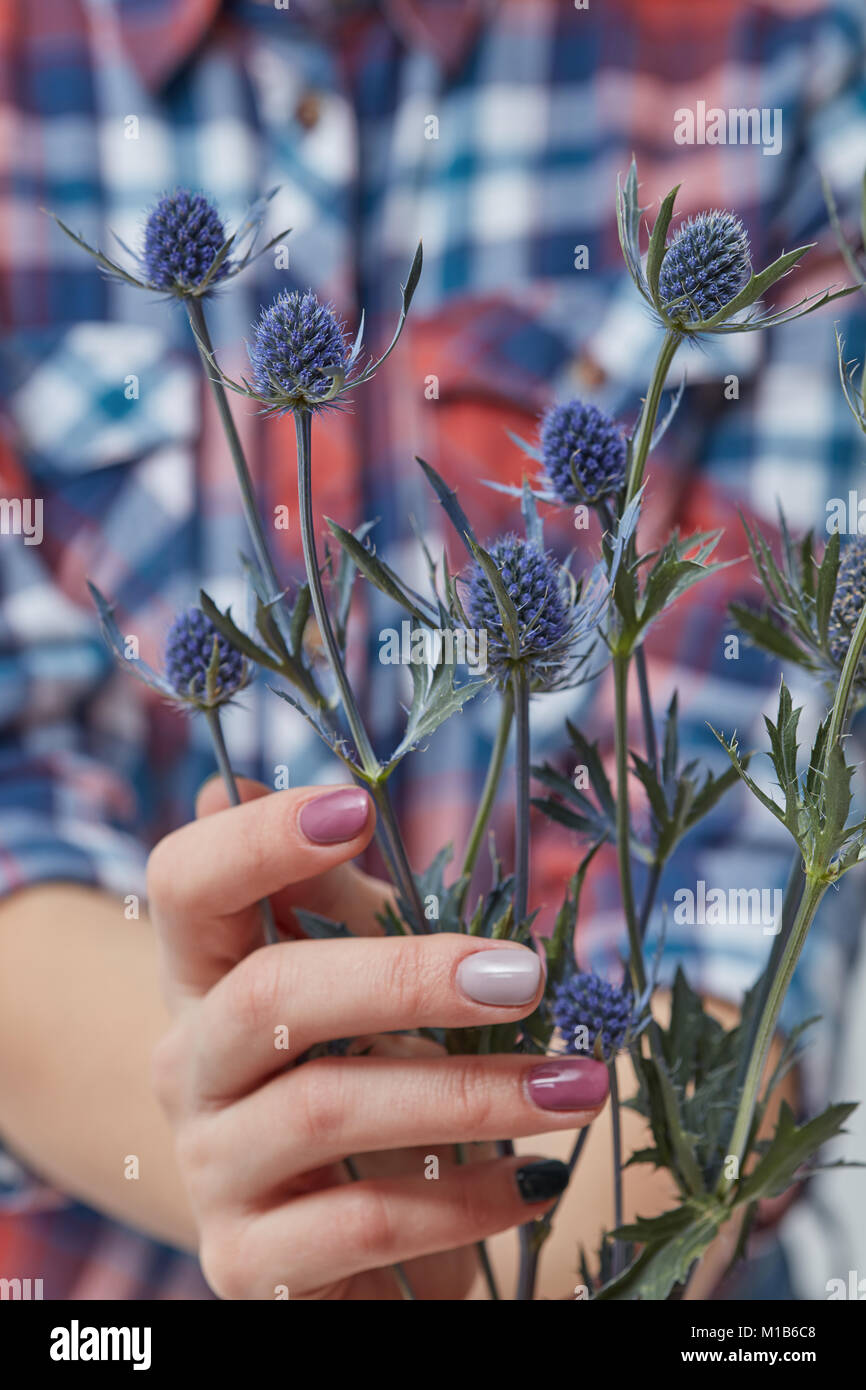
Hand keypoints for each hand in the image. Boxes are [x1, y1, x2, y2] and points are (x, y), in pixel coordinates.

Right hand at [148, 779, 608, 1298]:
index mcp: (208, 972)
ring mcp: (212, 1167)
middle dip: (407, 976)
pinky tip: (536, 1180)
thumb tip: (233, 777)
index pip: (187, 883)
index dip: (257, 839)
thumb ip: (331, 895)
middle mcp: (188, 1063)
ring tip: (576, 1086)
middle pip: (269, 995)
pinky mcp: (249, 1266)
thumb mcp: (363, 977)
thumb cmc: (369, 1072)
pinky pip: (362, 1223)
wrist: (350, 1241)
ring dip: (472, 1093)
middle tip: (524, 975)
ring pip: (327, 1108)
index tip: (359, 807)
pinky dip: (465, 1200)